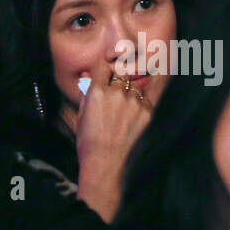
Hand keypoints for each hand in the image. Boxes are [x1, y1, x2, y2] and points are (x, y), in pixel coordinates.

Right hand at [74, 69, 154, 221]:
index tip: (108, 71)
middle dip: (120, 78)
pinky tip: (137, 112)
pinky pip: (147, 98)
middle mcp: (117, 92)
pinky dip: (142, 102)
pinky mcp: (147, 111)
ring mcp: (134, 101)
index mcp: (97, 91)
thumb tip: (87, 76)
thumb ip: (86, 93)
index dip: (106, 68)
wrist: (105, 163)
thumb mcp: (82, 115)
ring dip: (131, 92)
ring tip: (126, 108)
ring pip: (135, 86)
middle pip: (122, 74)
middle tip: (119, 88)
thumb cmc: (89, 142)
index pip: (104, 66)